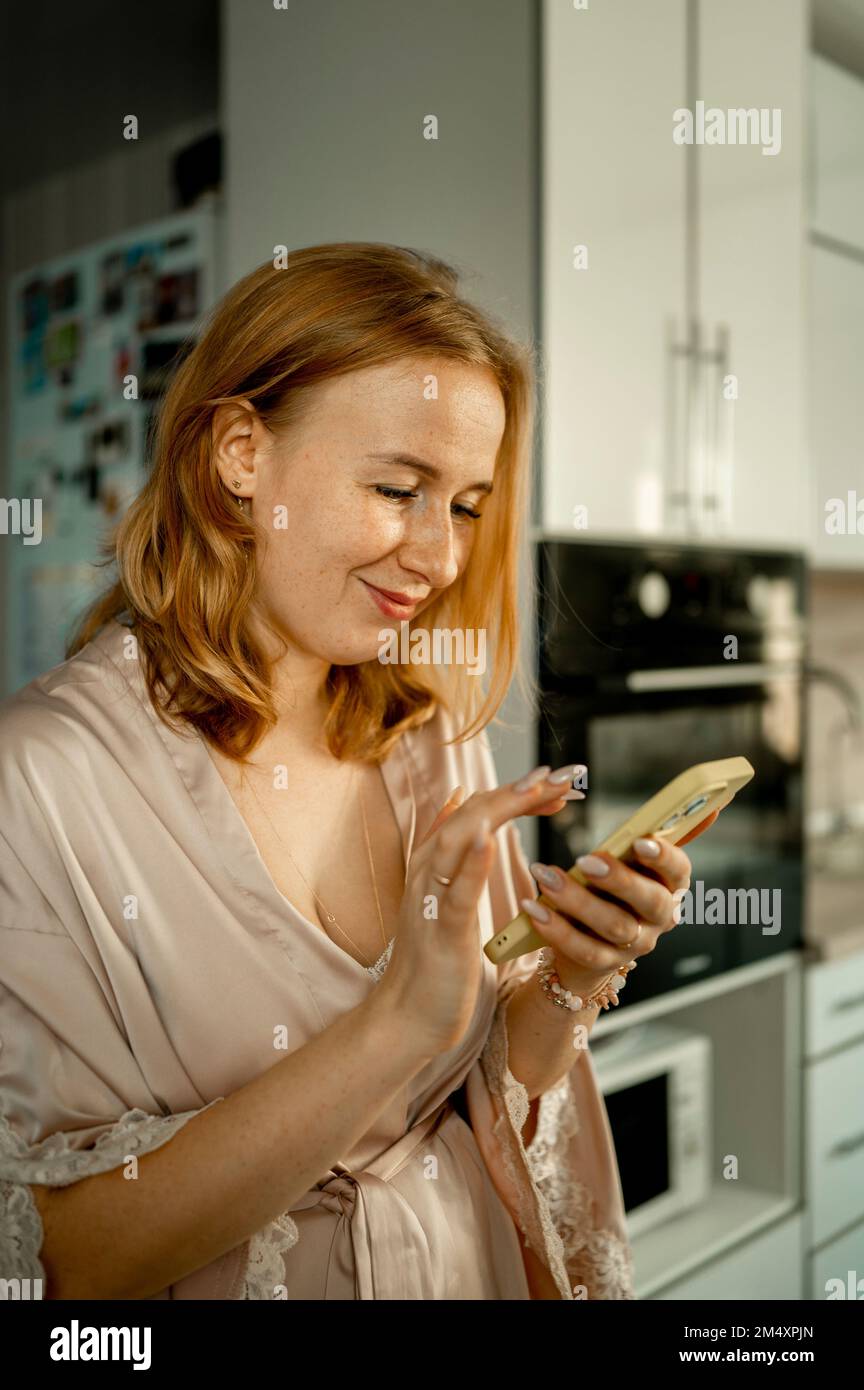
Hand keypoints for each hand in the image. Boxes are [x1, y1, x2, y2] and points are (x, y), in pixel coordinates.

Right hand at [376, 766, 585, 1055]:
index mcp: (434, 861)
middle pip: (473, 813)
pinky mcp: (442, 930)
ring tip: (536, 788)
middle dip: (518, 790)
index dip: (517, 791)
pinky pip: (456, 890)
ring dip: (500, 809)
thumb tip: (456, 799)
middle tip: (561, 776)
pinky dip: (472, 862)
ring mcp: (433, 898)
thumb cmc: (432, 959)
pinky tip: (491, 839)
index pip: (477, 809)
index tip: (555, 784)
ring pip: (461, 838)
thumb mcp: (442, 894)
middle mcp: (429, 870)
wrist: (407, 1015)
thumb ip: (448, 849)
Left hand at [524, 811, 720, 1004]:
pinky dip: (556, 929)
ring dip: (577, 900)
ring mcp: (635, 944)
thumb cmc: (616, 887)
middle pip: (649, 901)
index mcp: (671, 886)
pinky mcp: (605, 963)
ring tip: (545, 876)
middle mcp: (660, 918)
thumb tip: (711, 806)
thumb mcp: (637, 861)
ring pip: (613, 925)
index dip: (663, 857)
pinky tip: (534, 908)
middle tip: (586, 859)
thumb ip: (664, 834)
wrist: (592, 940)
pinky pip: (583, 949)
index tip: (641, 841)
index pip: (678, 871)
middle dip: (618, 880)